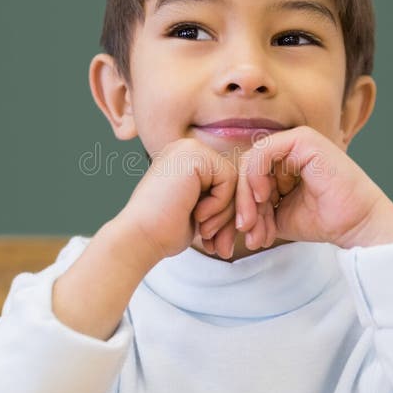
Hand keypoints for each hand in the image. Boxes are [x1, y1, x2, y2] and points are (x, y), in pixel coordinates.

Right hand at [122, 139, 238, 260]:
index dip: (226, 213)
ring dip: (224, 213)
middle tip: (219, 243)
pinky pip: (229, 179)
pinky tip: (198, 214)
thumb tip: (253, 202)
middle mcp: (187, 148)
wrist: (140, 237)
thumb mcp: (201, 211)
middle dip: (229, 215)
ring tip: (205, 230)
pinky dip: (219, 204)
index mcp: (186, 159)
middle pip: (233, 180)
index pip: (226, 182)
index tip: (215, 239)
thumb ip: (220, 198)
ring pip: (234, 181)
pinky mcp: (193, 155)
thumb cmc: (165, 231)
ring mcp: (189, 148)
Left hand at [198, 126, 392, 251]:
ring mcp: (297, 140)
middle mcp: (289, 148)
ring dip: (247, 195)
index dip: (242, 204)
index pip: (248, 176)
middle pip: (246, 169)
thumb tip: (230, 217)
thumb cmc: (324, 220)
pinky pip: (263, 152)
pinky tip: (263, 198)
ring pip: (251, 162)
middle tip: (246, 229)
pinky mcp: (303, 139)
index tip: (247, 232)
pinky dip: (256, 176)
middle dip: (243, 203)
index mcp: (284, 162)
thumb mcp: (278, 215)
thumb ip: (256, 208)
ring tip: (254, 222)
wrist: (356, 225)